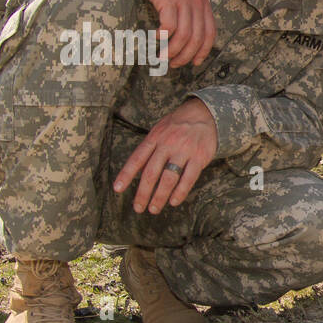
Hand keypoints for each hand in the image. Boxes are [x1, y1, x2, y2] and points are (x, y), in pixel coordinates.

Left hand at [113, 98, 218, 213]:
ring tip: (154, 209)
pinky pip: (188, 178)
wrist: (205, 113)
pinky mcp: (200, 157)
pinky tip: (174, 202)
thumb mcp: (160, 129)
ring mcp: (184, 150)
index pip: (137, 158)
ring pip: (169, 177)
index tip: (117, 189)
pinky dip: (180, 192)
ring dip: (160, 196)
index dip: (126, 174)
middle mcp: (167, 144)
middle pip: (151, 172)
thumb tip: (136, 170)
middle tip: (138, 208)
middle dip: (143, 193)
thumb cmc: (178, 125)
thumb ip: (150, 147)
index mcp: (154, 137)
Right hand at [140, 0, 216, 67]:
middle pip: (197, 39)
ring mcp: (183, 0)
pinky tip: (156, 39)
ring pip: (184, 36)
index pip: (210, 33)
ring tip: (162, 57)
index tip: (194, 62)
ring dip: (173, 51)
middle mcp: (197, 2)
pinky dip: (164, 37)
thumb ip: (190, 6)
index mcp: (203, 1)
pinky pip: (170, 26)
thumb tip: (186, 28)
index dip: (203, 51)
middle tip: (173, 63)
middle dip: (185, 56)